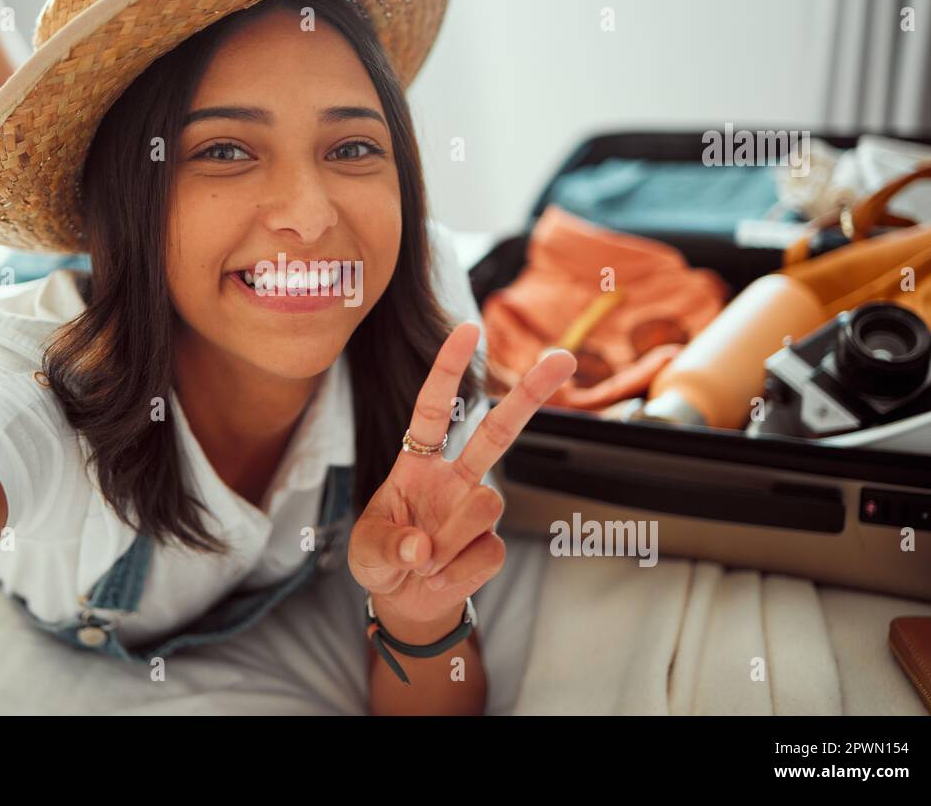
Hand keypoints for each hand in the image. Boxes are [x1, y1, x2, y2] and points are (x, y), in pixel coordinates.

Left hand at [348, 322, 576, 628]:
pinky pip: (487, 553)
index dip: (448, 370)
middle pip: (498, 431)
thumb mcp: (365, 551)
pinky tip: (441, 577)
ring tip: (424, 565)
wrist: (404, 602)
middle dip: (531, 394)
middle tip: (565, 358)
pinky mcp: (493, 545)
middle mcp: (455, 478)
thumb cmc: (381, 559)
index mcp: (418, 462)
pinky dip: (457, 574)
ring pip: (486, 504)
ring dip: (450, 541)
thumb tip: (422, 546)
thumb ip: (387, 546)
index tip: (469, 329)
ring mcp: (477, 510)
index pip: (433, 408)